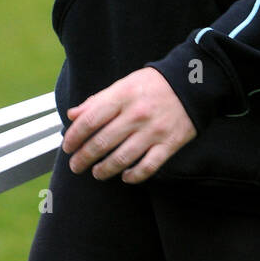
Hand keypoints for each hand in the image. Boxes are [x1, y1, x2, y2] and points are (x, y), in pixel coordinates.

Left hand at [62, 68, 196, 183]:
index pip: (90, 120)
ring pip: (122, 158)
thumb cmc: (152, 85)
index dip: (74, 137)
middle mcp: (137, 114)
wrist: (192, 84)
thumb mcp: (123, 85)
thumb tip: (72, 115)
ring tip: (96, 173)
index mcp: (123, 96)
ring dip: (104, 170)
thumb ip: (97, 101)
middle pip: (102, 142)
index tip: (67, 146)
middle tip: (76, 165)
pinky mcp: (169, 144)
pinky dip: (133, 176)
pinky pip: (147, 167)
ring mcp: (153, 131)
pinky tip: (125, 176)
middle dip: (83, 158)